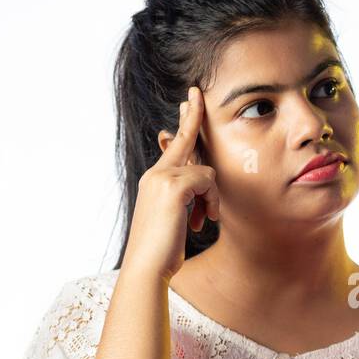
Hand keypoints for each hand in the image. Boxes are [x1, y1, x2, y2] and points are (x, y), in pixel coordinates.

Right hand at [120, 86, 221, 282]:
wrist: (146, 267)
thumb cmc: (163, 250)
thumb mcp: (175, 219)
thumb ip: (186, 198)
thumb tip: (203, 184)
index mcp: (154, 179)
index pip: (174, 144)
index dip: (185, 121)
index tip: (190, 99)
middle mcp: (156, 173)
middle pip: (185, 139)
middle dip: (193, 114)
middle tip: (196, 91)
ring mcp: (163, 177)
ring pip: (206, 171)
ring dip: (211, 198)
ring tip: (203, 221)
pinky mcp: (174, 186)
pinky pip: (208, 182)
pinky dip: (211, 202)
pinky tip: (202, 222)